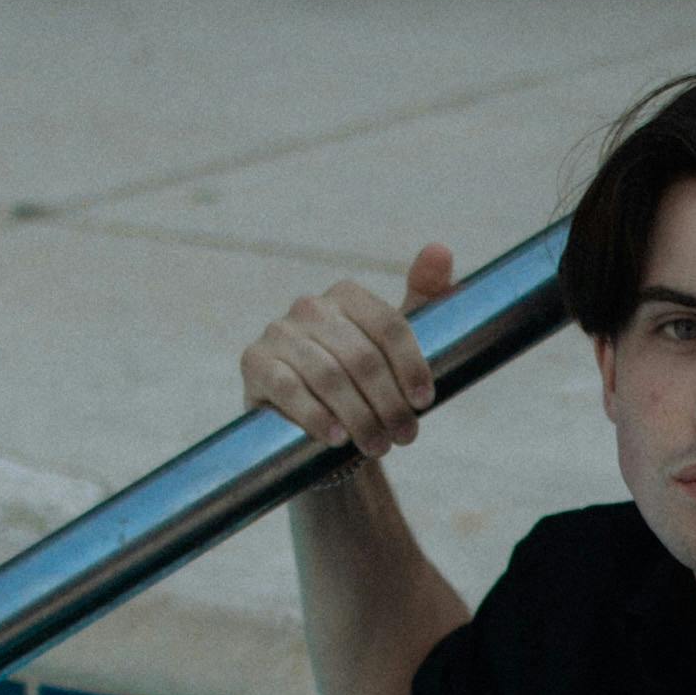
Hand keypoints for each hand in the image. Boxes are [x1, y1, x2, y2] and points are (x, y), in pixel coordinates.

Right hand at [242, 243, 455, 461]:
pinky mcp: (255, 362)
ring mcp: (278, 332)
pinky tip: (336, 438)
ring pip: (329, 376)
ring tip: (377, 446)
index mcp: (347, 295)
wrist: (312, 423)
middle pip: (362, 356)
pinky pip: (288, 388)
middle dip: (389, 403)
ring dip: (360, 417)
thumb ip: (425, 295)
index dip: (411, 366)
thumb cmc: (363, 380)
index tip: (425, 402)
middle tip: (405, 436)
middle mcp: (310, 306)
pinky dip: (316, 416)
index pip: (389, 326)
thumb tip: (440, 248)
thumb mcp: (397, 343)